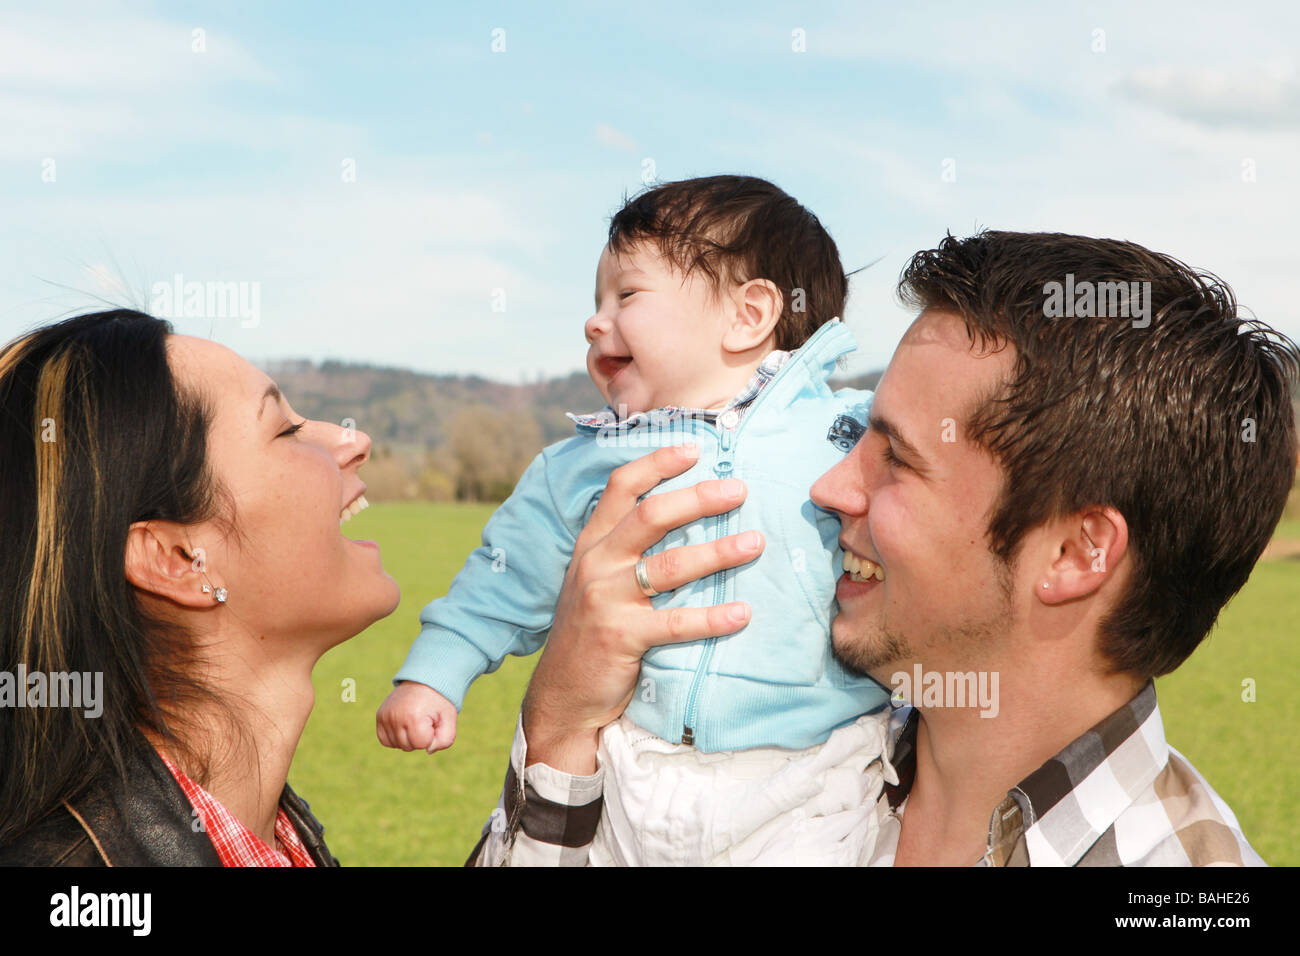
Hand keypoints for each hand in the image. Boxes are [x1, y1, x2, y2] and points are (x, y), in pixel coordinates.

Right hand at [376, 681, 458, 753]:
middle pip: (408, 746)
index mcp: (413, 717)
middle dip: (420, 737)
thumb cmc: (438, 701)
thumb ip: (445, 740)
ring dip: (408, 738)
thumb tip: (428, 750)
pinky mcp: (380, 716)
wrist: (425, 680)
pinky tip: (404, 726)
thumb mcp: (449, 719)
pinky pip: (385, 740)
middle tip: (424, 719)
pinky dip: (395, 737)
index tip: (433, 721)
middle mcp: (396, 717)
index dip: (431, 736)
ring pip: (397, 745)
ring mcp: (385, 716)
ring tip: (414, 720)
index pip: (421, 744)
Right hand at [522, 442, 764, 773]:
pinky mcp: (620, 637)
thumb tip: (677, 514)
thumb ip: (623, 547)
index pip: (621, 487)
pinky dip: (712, 618)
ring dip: (718, 552)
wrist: (563, 695)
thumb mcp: (596, 580)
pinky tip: (743, 613)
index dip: (657, 463)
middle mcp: (596, 563)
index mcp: (592, 543)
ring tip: (755, 543)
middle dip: (699, 498)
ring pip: (669, 565)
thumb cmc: (591, 632)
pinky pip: (675, 623)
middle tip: (740, 490)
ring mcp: (606, 599)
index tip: (694, 449)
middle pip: (651, 515)